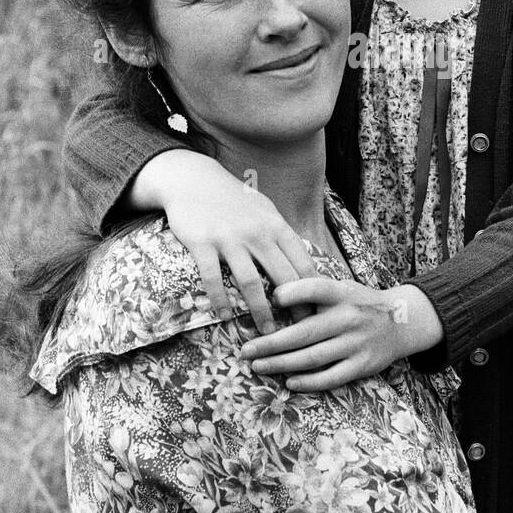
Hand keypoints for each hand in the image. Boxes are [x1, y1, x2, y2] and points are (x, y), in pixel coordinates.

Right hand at [134, 151, 316, 333]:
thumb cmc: (232, 198)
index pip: (303, 264)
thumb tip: (305, 263)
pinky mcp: (203, 243)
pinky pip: (213, 279)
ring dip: (261, 312)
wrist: (193, 179)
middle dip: (295, 308)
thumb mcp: (265, 211)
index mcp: (276, 226)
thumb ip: (283, 236)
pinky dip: (220, 301)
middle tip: (301, 332)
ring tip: (267, 333)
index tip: (319, 313)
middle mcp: (257, 233)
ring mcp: (230, 239)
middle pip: (283, 277)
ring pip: (250, 283)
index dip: (313, 291)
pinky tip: (226, 317)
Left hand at [239, 280, 443, 390]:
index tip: (272, 299)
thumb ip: (312, 291)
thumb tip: (269, 296)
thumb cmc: (359, 303)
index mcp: (342, 293)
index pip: (316, 288)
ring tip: (258, 366)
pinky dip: (309, 382)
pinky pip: (331, 377)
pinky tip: (289, 382)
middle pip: (304, 332)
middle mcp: (349, 317)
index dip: (293, 292)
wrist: (402, 321)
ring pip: (313, 358)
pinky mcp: (363, 365)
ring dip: (281, 364)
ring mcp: (357, 343)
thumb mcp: (341, 288)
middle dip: (271, 343)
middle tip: (246, 351)